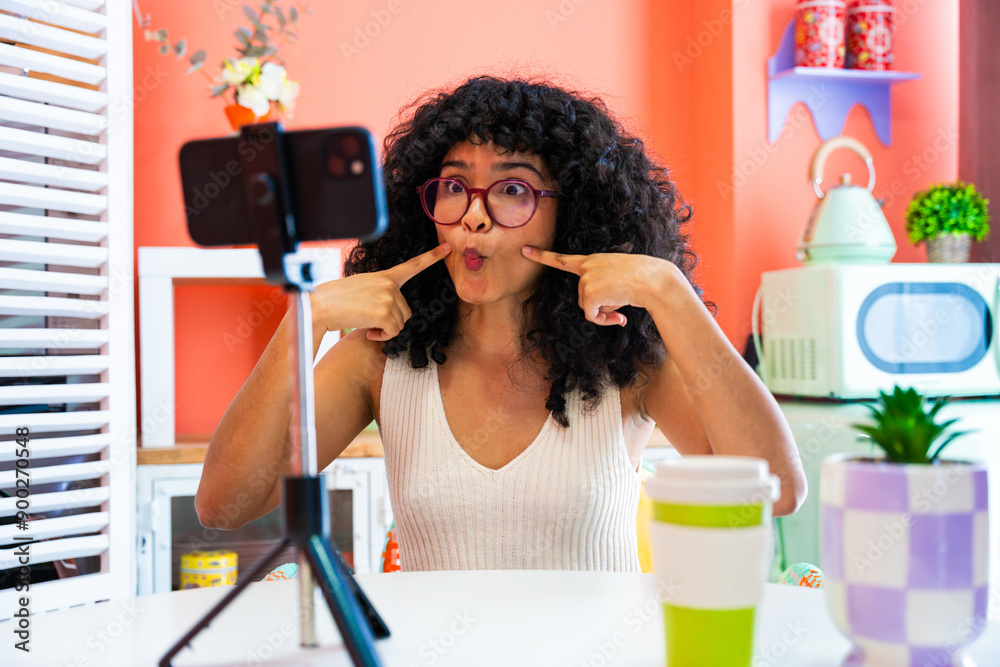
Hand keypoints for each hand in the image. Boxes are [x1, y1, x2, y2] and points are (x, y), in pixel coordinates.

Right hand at [312, 242, 450, 340]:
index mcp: (384, 276)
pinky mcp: (385, 311)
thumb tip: (389, 315)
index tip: (447, 248)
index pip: (412, 265)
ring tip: (367, 323)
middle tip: (370, 320)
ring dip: (386, 329)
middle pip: (406, 311)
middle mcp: (389, 284)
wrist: (320, 306)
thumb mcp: (362, 288)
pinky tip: (368, 331)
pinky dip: (382, 337)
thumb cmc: (337, 300)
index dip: (432, 257)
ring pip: (400, 323)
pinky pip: (393, 332)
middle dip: (391, 320)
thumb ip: (380, 294)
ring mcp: (388, 296)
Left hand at [521, 245, 672, 326]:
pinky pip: (591, 315)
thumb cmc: (644, 280)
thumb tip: (607, 315)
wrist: (654, 280)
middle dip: (599, 304)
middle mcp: (587, 267)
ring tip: (623, 300)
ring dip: (604, 310)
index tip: (525, 251)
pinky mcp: (589, 293)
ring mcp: (587, 279)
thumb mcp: (619, 278)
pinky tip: (619, 313)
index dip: (542, 256)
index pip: (563, 259)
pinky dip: (603, 319)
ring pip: (587, 307)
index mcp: (593, 260)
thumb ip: (604, 290)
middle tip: (621, 299)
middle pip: (582, 296)